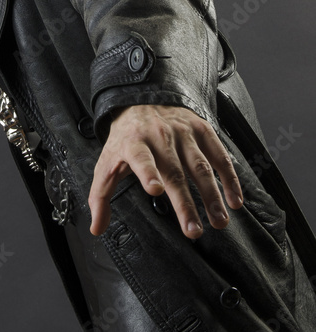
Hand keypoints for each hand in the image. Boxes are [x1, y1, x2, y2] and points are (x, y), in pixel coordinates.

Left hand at [88, 103, 243, 238]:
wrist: (142, 100)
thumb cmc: (125, 140)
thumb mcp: (107, 162)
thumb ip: (100, 195)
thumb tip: (97, 228)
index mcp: (133, 142)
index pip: (141, 158)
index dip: (148, 172)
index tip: (155, 189)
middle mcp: (160, 136)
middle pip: (174, 172)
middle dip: (185, 203)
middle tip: (194, 231)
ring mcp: (183, 132)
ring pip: (200, 166)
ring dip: (212, 196)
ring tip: (219, 222)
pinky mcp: (201, 129)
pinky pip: (219, 155)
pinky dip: (229, 178)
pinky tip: (235, 201)